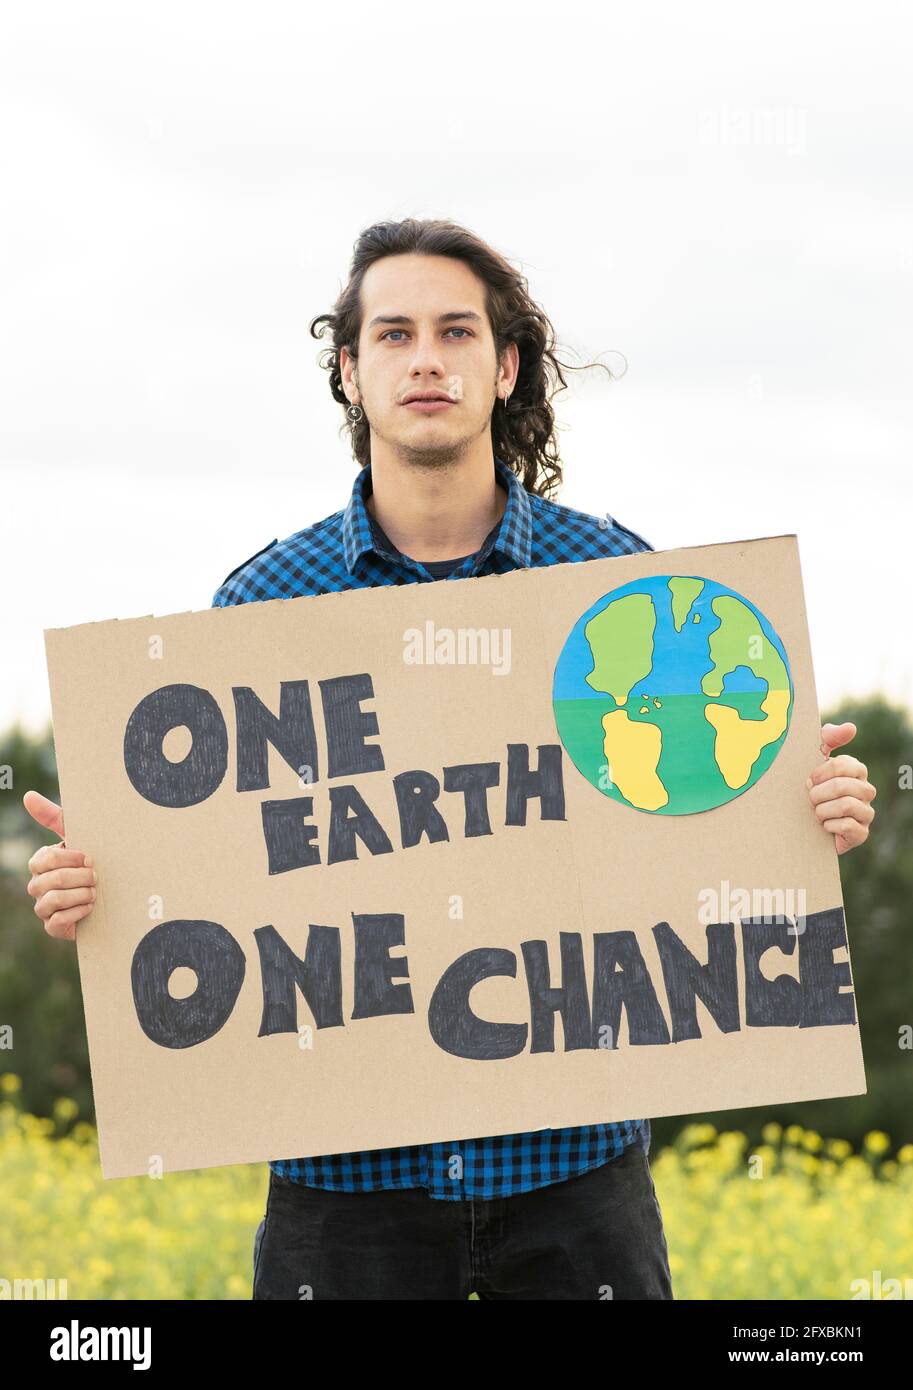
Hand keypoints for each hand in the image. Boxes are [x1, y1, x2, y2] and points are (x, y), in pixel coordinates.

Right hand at [23, 791, 96, 940]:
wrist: (109, 895)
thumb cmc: (90, 862)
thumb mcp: (77, 836)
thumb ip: (53, 816)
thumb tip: (27, 795)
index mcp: (40, 863)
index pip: (47, 858)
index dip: (72, 859)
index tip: (90, 859)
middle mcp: (37, 885)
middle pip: (53, 879)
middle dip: (80, 877)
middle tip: (96, 877)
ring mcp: (43, 907)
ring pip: (54, 900)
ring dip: (81, 894)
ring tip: (95, 892)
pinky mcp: (52, 927)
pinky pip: (56, 922)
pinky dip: (77, 913)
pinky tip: (90, 907)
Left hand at [806, 722, 875, 853]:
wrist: (803, 824)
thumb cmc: (810, 787)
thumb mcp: (812, 759)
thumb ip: (827, 738)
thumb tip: (850, 728)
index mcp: (856, 770)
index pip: (842, 765)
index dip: (820, 774)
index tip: (808, 780)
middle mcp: (866, 790)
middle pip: (842, 786)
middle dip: (818, 794)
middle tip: (810, 799)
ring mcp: (866, 812)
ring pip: (845, 806)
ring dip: (822, 810)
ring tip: (816, 813)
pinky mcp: (862, 833)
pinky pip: (848, 826)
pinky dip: (829, 826)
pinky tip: (824, 826)